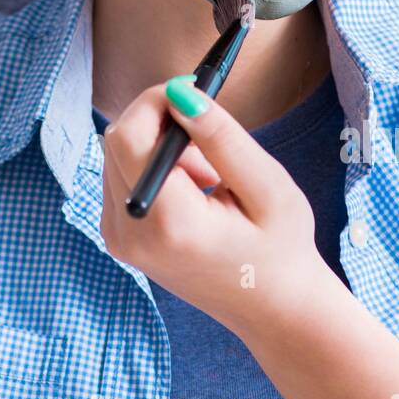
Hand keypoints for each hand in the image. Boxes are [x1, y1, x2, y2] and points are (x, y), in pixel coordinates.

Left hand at [98, 75, 336, 337]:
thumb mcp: (266, 187)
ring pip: (118, 154)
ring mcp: (120, 240)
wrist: (272, 308)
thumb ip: (221, 137)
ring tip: (209, 172)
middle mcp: (132, 233)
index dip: (156, 101)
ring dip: (159, 145)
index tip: (193, 90)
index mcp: (170, 224)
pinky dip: (154, 167)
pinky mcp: (119, 239)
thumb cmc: (280, 248)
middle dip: (161, 121)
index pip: (130, 136)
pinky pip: (121, 177)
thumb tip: (180, 93)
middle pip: (118, 141)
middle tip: (208, 131)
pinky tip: (192, 187)